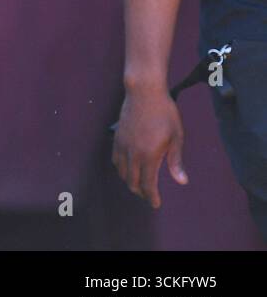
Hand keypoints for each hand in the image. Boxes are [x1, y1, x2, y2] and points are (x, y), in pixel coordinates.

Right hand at [112, 83, 187, 207]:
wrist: (144, 92)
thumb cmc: (165, 113)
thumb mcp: (177, 137)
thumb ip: (176, 161)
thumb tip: (181, 181)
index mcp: (149, 155)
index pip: (147, 184)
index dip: (151, 197)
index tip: (156, 203)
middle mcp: (133, 153)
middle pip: (132, 181)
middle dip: (140, 192)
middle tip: (149, 196)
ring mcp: (123, 145)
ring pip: (121, 172)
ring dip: (129, 181)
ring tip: (138, 184)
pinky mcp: (117, 137)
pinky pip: (115, 159)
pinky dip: (120, 168)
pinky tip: (127, 168)